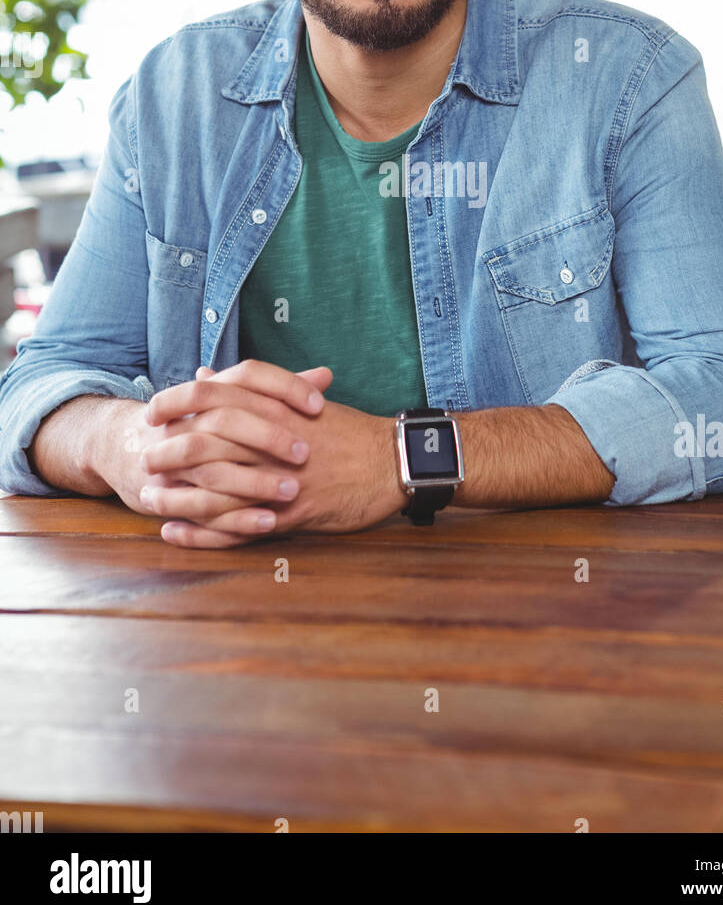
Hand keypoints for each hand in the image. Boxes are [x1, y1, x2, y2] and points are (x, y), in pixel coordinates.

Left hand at [140, 359, 404, 546]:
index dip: (178, 402)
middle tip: (144, 457)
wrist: (396, 461)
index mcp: (277, 406)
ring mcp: (282, 478)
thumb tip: (205, 372)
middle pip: (207, 441)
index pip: (215, 395)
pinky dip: (202, 532)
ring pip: (216, 486)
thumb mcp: (302, 401)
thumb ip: (251, 388)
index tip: (152, 412)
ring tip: (148, 498)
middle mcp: (274, 439)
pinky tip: (175, 532)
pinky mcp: (292, 513)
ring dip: (177, 494)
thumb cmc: (351, 432)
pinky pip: (237, 525)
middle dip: (169, 451)